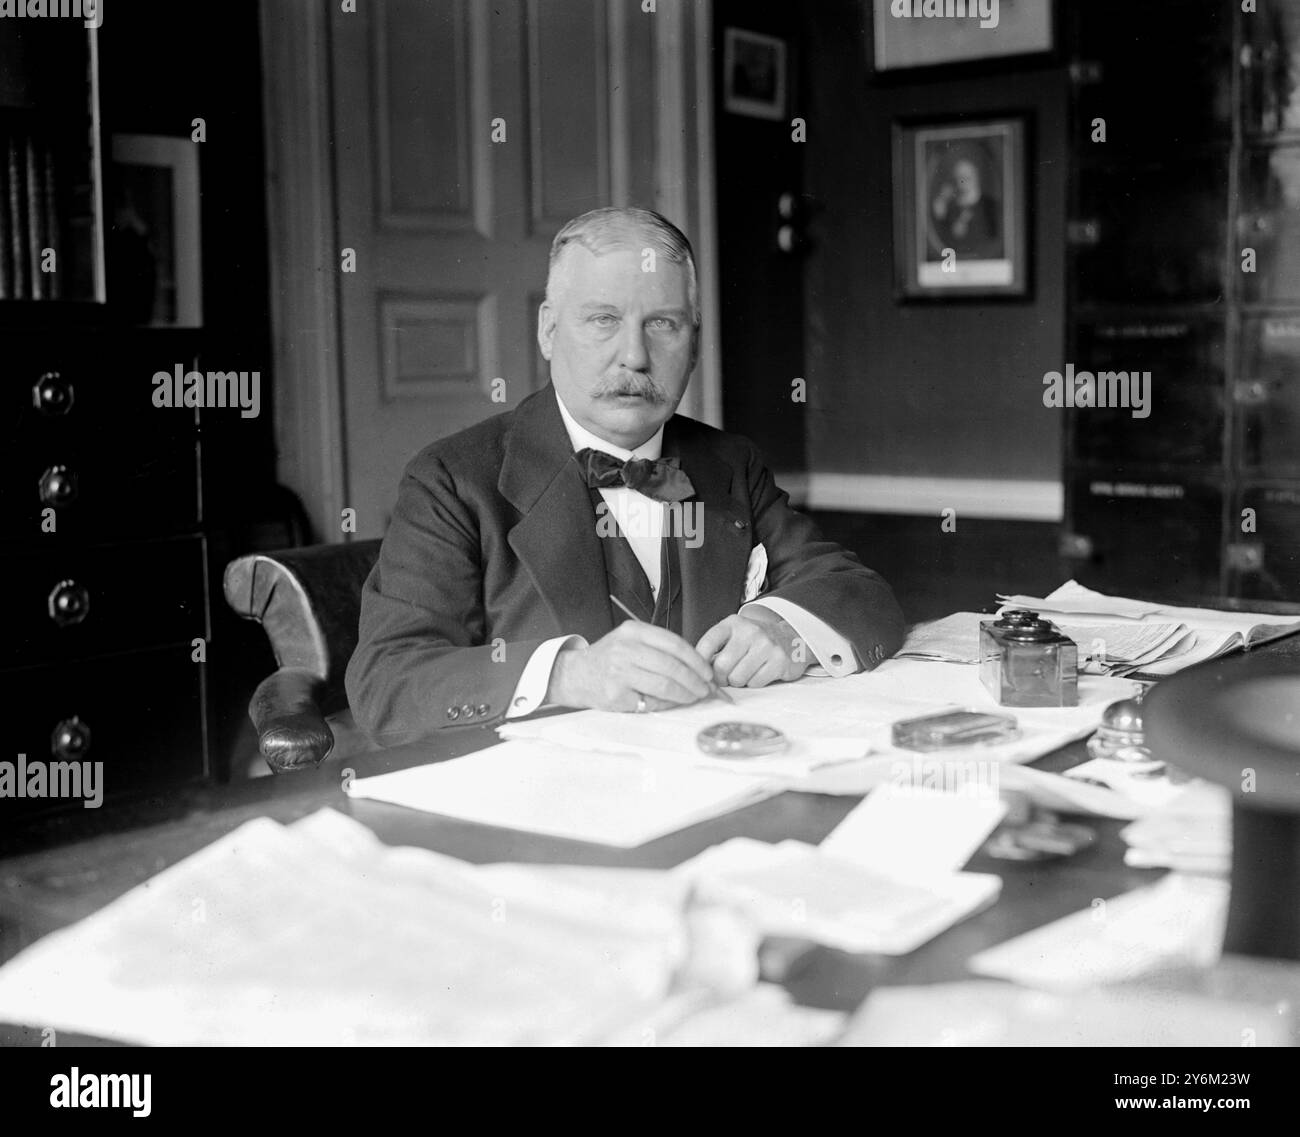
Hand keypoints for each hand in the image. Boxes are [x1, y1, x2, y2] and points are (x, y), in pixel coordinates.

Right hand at [546, 622, 715, 711]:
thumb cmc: (609, 659)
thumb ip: (660, 650)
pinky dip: (666, 704)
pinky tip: (672, 702)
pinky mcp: (616, 694)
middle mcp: (625, 649)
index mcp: (633, 632)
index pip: (674, 643)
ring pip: (664, 685)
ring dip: (685, 694)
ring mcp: (619, 672)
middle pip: (672, 666)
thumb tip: (697, 669)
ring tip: (693, 697)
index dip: (696, 660)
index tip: (707, 671)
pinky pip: (650, 701)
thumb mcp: (631, 642)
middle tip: (705, 689)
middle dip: (695, 680)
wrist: (575, 675)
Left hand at [695, 609, 807, 688]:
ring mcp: (766, 645)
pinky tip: (759, 672)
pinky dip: (754, 683)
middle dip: (720, 678)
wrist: (790, 639)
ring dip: (738, 682)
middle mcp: (749, 631)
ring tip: (744, 673)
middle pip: (721, 666)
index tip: (702, 672)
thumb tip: (696, 671)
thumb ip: (716, 649)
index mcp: (733, 624)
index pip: (707, 644)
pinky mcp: (779, 660)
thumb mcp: (734, 636)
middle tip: (725, 677)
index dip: (700, 663)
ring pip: (737, 678)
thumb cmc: (754, 641)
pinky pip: (755, 683)